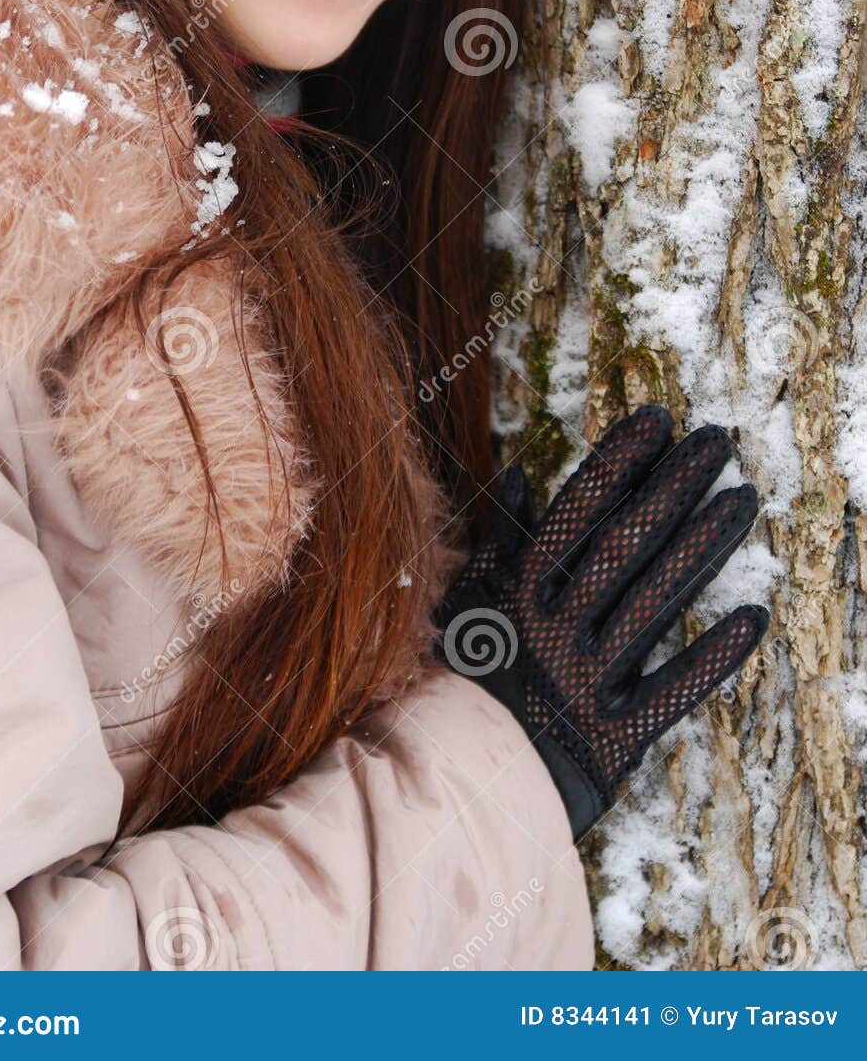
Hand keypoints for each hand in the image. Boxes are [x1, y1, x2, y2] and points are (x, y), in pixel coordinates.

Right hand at [433, 404, 768, 842]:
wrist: (452, 787)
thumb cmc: (462, 683)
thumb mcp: (464, 604)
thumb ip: (495, 541)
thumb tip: (515, 472)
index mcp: (514, 593)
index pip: (573, 514)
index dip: (616, 463)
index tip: (655, 419)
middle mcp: (551, 629)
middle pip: (623, 546)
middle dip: (673, 487)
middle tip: (717, 441)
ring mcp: (584, 681)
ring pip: (653, 604)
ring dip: (703, 550)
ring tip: (743, 501)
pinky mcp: (612, 735)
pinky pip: (670, 690)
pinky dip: (712, 656)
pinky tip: (753, 616)